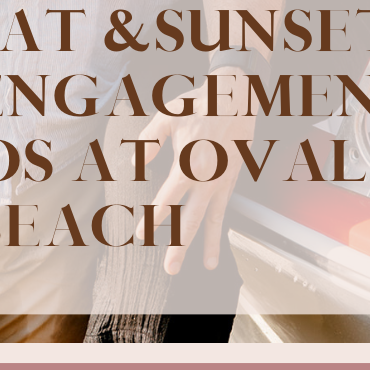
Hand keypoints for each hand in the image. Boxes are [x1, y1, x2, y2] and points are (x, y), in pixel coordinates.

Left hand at [135, 76, 257, 274]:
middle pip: (192, 220)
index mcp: (188, 165)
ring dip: (208, 244)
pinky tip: (216, 242)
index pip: (167, 199)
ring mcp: (221, 182)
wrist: (236, 99)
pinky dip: (220, 228)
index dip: (154, 219)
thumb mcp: (168, 116)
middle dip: (180, 246)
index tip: (142, 236)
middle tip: (170, 270)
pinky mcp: (231, 180)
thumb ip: (149, 140)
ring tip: (207, 267)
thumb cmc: (198, 106)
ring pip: (213, 219)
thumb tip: (133, 162)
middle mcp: (206, 180)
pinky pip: (224, 209)